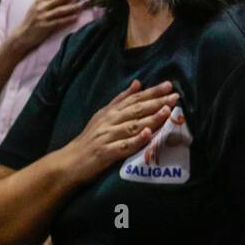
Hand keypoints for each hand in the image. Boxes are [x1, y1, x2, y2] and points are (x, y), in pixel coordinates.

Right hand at [14, 0, 87, 51]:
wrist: (22, 35)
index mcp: (40, 0)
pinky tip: (75, 17)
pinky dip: (67, 19)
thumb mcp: (34, 4)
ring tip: (81, 5)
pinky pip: (58, 22)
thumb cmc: (30, 19)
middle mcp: (41, 7)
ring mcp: (43, 17)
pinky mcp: (45, 27)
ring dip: (72, 7)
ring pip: (60, 10)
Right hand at [63, 80, 177, 183]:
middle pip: (136, 109)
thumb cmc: (90, 138)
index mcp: (111, 111)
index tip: (169, 85)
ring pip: (133, 125)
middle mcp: (110, 121)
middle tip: (175, 96)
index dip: (152, 91)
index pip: (134, 99)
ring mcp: (108, 137)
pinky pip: (124, 146)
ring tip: (167, 111)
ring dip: (151, 118)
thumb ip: (120, 99)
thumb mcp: (103, 115)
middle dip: (157, 102)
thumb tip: (137, 83)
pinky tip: (148, 134)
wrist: (70, 161)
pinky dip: (136, 140)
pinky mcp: (106, 153)